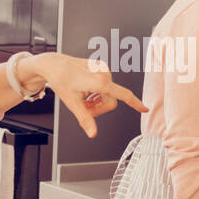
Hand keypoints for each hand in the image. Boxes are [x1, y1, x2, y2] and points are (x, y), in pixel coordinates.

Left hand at [24, 53, 147, 137]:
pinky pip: (104, 85)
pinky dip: (96, 92)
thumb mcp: (72, 103)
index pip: (123, 95)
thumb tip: (93, 133)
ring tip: (83, 98)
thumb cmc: (61, 80)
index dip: (135, 103)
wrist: (54, 65)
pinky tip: (85, 90)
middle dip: (98, 108)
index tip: (145, 109)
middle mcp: (104, 73)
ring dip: (96, 100)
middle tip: (84, 108)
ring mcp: (103, 69)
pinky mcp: (100, 66)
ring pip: (107, 94)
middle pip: (110, 101)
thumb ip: (85, 119)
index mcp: (100, 82)